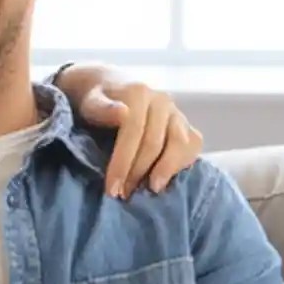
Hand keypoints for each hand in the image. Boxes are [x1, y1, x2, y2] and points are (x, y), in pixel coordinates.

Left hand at [54, 64, 202, 198]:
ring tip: (149, 189)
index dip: (122, 163)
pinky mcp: (186, 126)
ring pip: (179, 144)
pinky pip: (193, 145)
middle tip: (123, 195)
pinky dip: (182, 164)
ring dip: (165, 171)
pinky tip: (165, 180)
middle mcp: (162, 100)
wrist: (110, 89)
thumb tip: (123, 113)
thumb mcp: (90, 102)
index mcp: (139, 92)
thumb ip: (102, 108)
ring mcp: (177, 113)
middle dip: (138, 173)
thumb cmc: (96, 101)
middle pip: (154, 143)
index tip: (111, 188)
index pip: (133, 131)